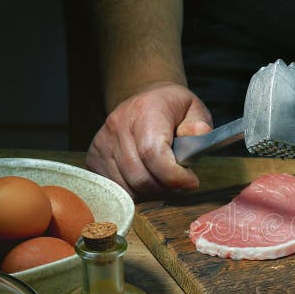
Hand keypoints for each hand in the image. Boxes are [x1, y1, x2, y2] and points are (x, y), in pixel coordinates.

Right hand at [86, 81, 212, 196]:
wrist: (144, 101)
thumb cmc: (172, 110)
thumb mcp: (195, 109)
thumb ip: (200, 124)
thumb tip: (199, 134)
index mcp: (145, 111)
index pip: (153, 152)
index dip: (173, 175)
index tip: (191, 181)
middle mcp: (119, 125)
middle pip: (140, 176)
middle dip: (166, 188)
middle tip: (180, 183)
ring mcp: (102, 142)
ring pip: (127, 186)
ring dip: (151, 192)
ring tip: (164, 179)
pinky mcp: (94, 157)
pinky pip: (115, 188)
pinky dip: (135, 192)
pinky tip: (147, 180)